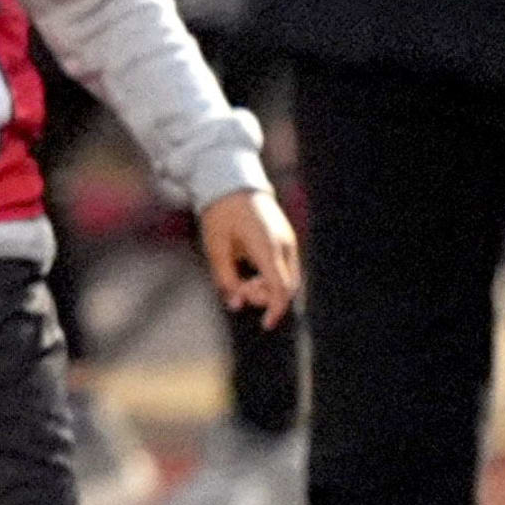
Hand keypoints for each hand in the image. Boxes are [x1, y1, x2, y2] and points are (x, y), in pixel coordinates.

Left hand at [202, 185, 303, 324]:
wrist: (230, 180)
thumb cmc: (219, 212)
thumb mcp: (215, 246)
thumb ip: (225, 277)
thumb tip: (235, 304)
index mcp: (267, 246)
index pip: (280, 288)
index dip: (274, 309)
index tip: (265, 325)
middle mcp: (285, 244)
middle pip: (286, 286)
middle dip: (265, 297)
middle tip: (239, 290)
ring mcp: (289, 240)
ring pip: (288, 278)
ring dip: (268, 288)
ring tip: (243, 281)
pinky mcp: (286, 238)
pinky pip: (285, 267)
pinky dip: (272, 277)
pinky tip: (252, 274)